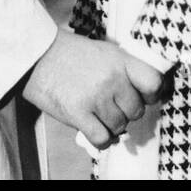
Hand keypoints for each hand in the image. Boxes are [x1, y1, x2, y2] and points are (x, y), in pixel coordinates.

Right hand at [21, 31, 164, 148]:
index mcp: (120, 60)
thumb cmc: (70, 53)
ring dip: (111, 125)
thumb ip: (123, 68)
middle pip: (136, 111)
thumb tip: (142, 95)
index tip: (144, 97)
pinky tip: (94, 130)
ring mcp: (95, 96)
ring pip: (119, 127)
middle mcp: (112, 78)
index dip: (152, 94)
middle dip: (126, 112)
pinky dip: (102, 140)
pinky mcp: (78, 112)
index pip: (153, 82)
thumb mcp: (103, 51)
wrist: (36, 55)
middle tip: (112, 106)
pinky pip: (102, 138)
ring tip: (98, 115)